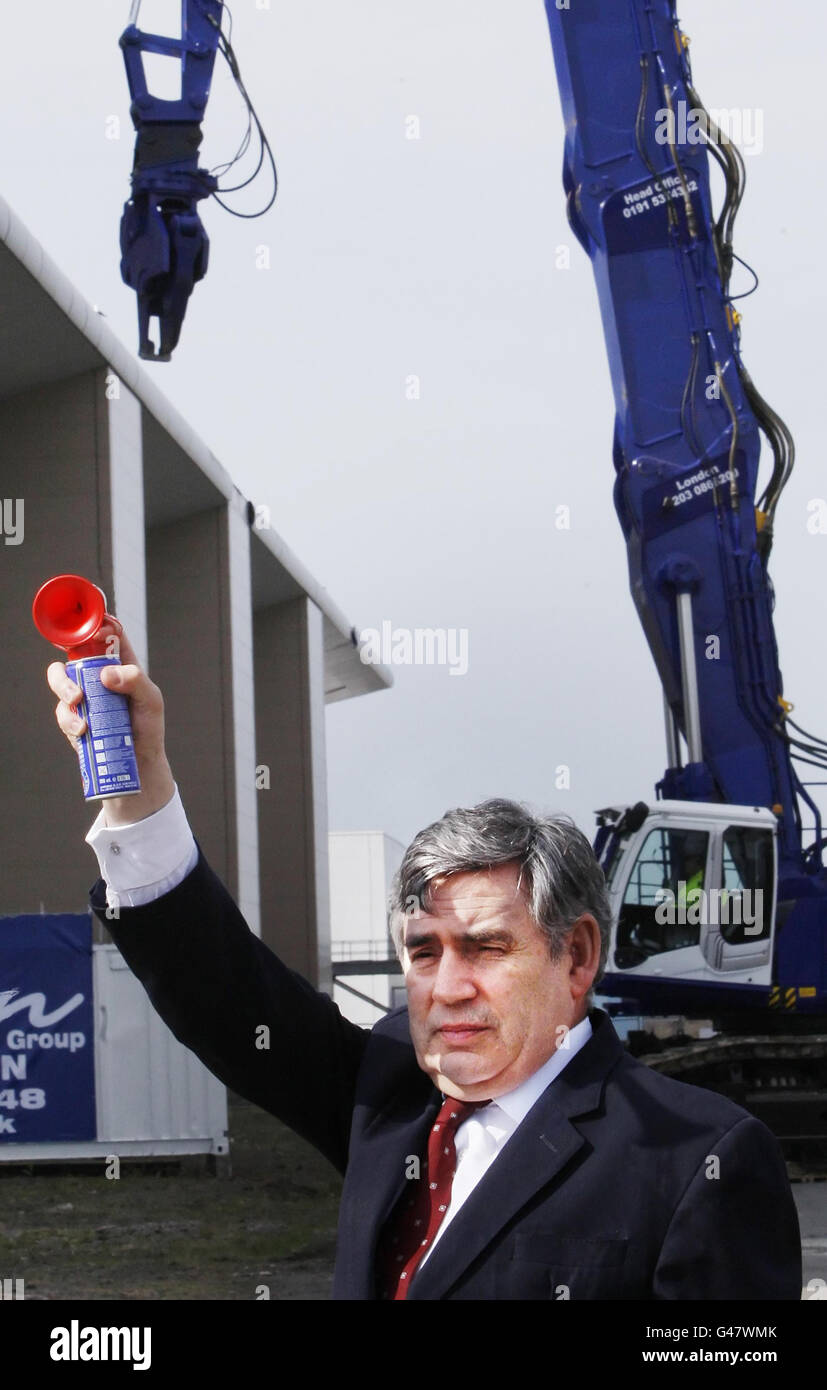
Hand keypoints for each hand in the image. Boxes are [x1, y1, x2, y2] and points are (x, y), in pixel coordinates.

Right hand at [47, 619, 174, 824]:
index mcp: (121, 664)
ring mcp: (85, 696)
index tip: (89, 624)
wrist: (137, 762)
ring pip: (60, 680)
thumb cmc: (148, 726)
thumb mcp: (151, 700)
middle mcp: (99, 676)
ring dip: (63, 690)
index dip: (97, 623)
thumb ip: (135, 681)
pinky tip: (82, 730)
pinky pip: (62, 711)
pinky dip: (69, 719)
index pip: (107, 635)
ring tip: (78, 705)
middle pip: (73, 655)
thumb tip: (105, 674)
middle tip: (77, 686)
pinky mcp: (75, 717)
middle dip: (68, 664)